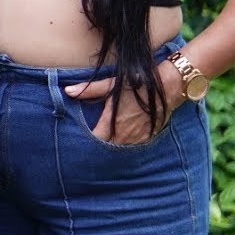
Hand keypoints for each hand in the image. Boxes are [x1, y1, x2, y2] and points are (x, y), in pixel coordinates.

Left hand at [64, 70, 180, 144]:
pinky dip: (127, 146)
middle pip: (107, 148)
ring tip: (104, 150)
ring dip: (113, 148)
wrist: (167, 87)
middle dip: (99, 149)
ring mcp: (137, 138)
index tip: (80, 144)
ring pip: (120, 149)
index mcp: (111, 122)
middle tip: (90, 150)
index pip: (95, 140)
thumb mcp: (111, 85)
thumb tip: (67, 91)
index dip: (87, 143)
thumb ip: (89, 90)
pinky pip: (134, 148)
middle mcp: (124, 134)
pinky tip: (123, 144)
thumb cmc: (136, 83)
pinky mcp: (147, 138)